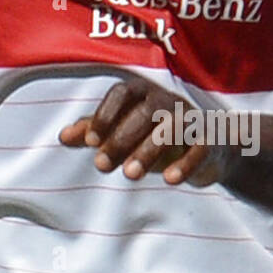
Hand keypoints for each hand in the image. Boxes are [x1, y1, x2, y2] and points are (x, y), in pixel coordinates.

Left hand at [59, 75, 225, 186]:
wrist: (210, 148)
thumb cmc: (157, 136)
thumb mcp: (125, 132)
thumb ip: (95, 131)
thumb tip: (62, 137)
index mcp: (144, 93)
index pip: (122, 92)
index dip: (104, 114)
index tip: (88, 141)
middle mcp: (167, 100)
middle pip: (144, 112)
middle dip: (120, 139)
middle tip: (101, 165)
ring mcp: (191, 117)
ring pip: (172, 126)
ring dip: (149, 150)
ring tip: (129, 175)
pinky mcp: (210, 139)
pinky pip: (200, 147)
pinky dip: (186, 163)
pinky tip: (170, 180)